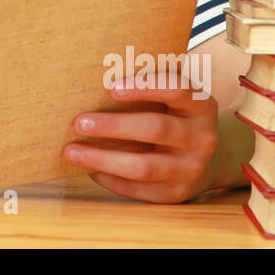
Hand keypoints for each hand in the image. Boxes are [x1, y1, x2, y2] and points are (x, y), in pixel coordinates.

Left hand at [63, 81, 218, 203]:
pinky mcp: (177, 193)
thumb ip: (148, 87)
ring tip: (71, 152)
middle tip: (79, 122)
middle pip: (155, 128)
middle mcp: (202, 137)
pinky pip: (139, 189)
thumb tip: (92, 81)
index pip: (176, 89)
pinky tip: (91, 170)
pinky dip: (111, 179)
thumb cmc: (173, 118)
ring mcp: (191, 168)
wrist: (202, 160)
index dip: (145, 86)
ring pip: (144, 166)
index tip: (111, 88)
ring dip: (103, 159)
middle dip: (113, 125)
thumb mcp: (173, 100)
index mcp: (201, 105)